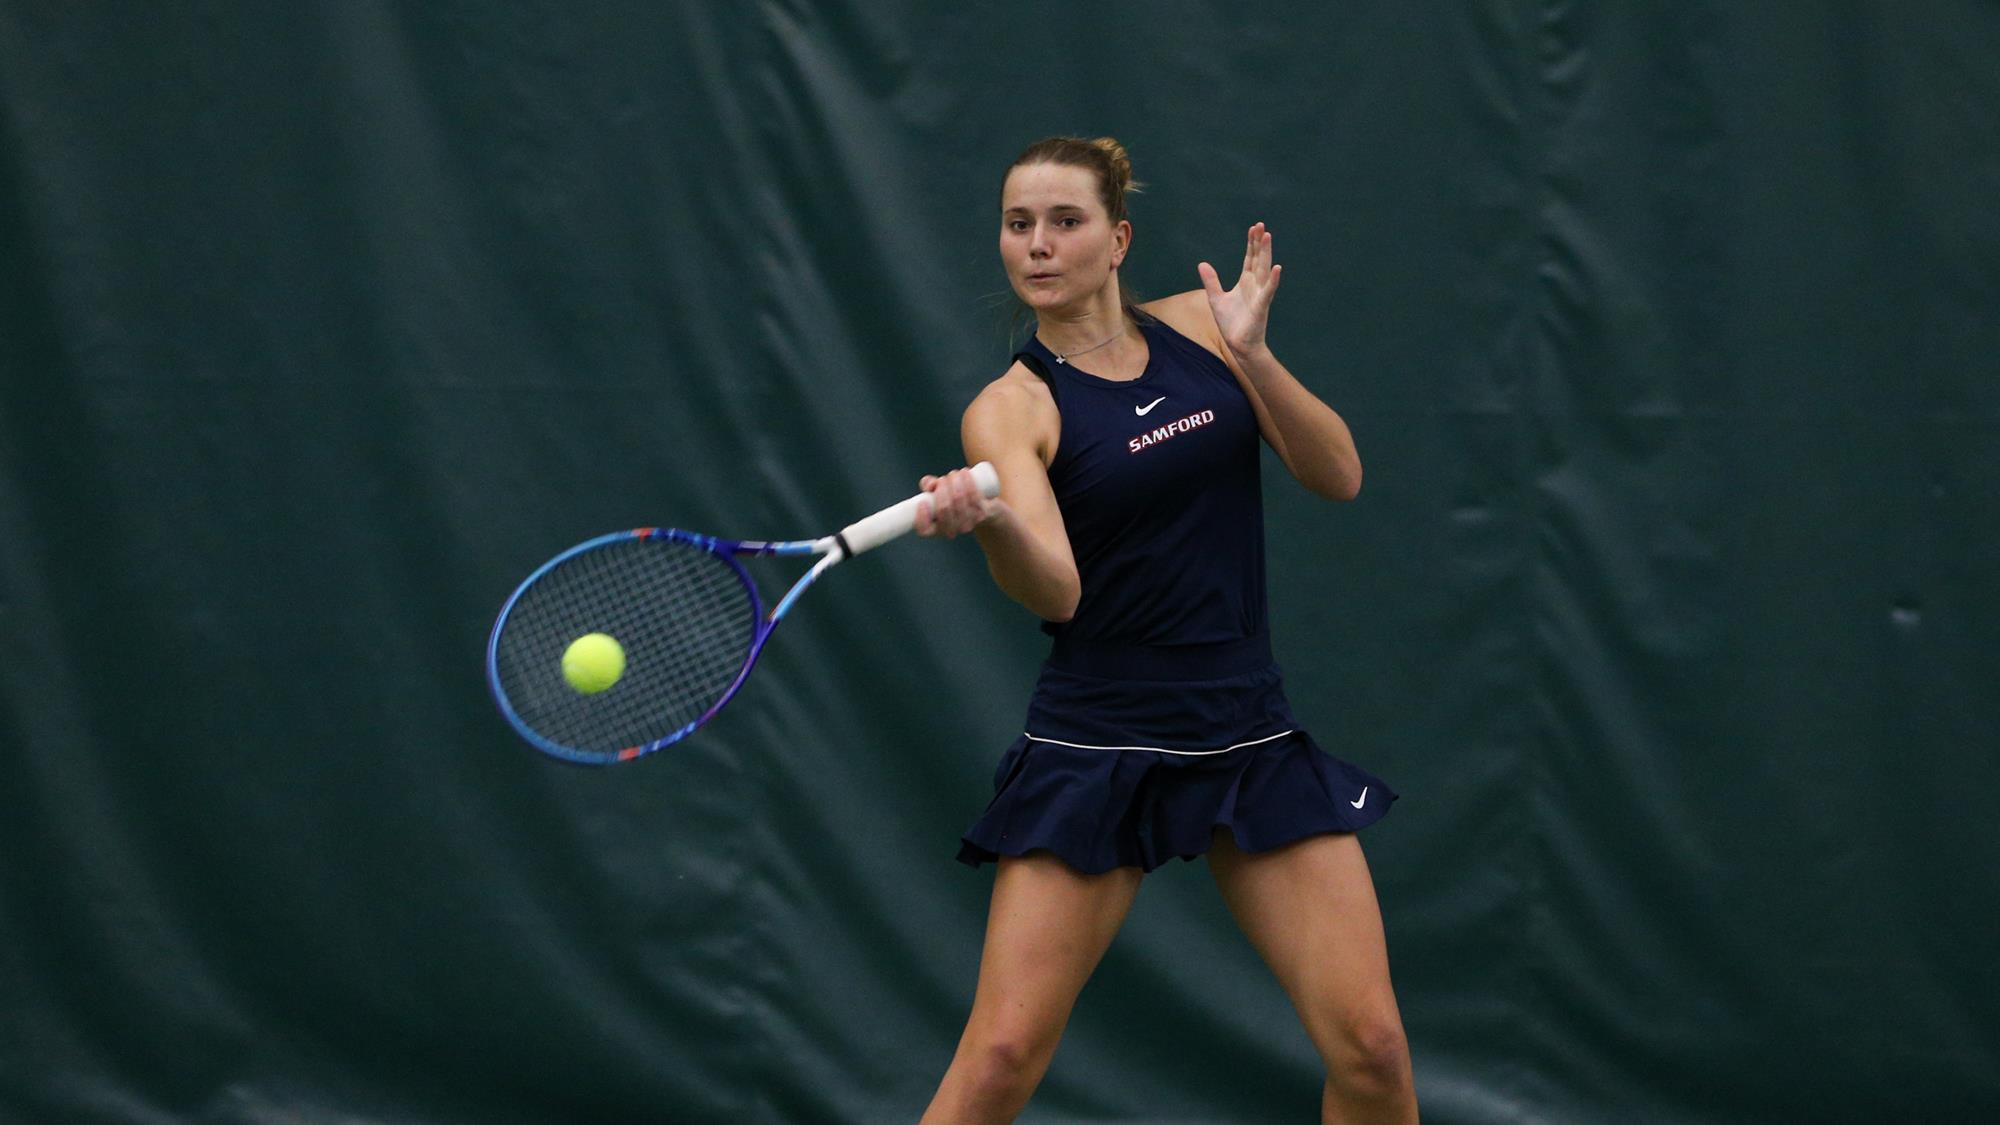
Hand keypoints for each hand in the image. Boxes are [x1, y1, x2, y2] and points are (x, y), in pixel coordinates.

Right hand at [914, 466, 1001, 538]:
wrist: (982, 507)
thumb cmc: (953, 500)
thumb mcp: (937, 494)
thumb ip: (928, 485)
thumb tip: (930, 483)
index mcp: (935, 529)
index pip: (925, 530)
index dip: (922, 518)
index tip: (923, 502)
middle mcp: (951, 531)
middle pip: (944, 509)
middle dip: (941, 489)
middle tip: (943, 479)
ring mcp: (967, 523)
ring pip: (958, 500)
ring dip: (955, 482)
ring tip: (954, 474)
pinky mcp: (982, 514)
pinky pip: (974, 497)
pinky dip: (968, 482)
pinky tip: (964, 473)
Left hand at [1197, 221, 1281, 359]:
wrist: (1238, 345)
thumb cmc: (1231, 323)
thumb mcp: (1216, 299)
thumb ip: (1211, 281)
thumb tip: (1202, 263)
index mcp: (1245, 282)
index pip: (1249, 258)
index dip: (1251, 243)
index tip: (1253, 227)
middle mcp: (1254, 285)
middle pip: (1258, 259)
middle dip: (1259, 242)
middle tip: (1260, 225)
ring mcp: (1259, 294)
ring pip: (1263, 270)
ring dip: (1266, 253)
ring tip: (1267, 236)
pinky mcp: (1261, 306)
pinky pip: (1268, 291)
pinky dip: (1273, 280)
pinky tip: (1277, 268)